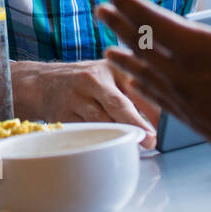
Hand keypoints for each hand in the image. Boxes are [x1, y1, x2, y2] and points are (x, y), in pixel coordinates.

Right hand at [12, 58, 159, 146]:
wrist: (43, 82)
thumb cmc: (88, 81)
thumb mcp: (110, 73)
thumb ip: (136, 90)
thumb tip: (167, 113)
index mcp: (111, 66)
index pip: (136, 85)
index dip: (152, 107)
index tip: (165, 125)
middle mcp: (93, 79)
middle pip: (117, 104)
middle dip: (136, 124)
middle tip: (150, 141)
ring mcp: (76, 97)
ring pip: (101, 121)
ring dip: (118, 135)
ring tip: (131, 144)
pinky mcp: (64, 115)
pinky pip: (85, 131)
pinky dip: (99, 139)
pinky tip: (108, 143)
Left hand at [96, 0, 210, 166]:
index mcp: (197, 47)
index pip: (151, 19)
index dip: (128, 3)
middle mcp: (181, 71)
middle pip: (140, 43)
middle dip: (118, 24)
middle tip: (98, 10)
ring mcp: (182, 96)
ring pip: (143, 72)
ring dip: (124, 56)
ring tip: (106, 48)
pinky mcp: (188, 116)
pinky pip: (155, 95)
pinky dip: (141, 84)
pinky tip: (134, 83)